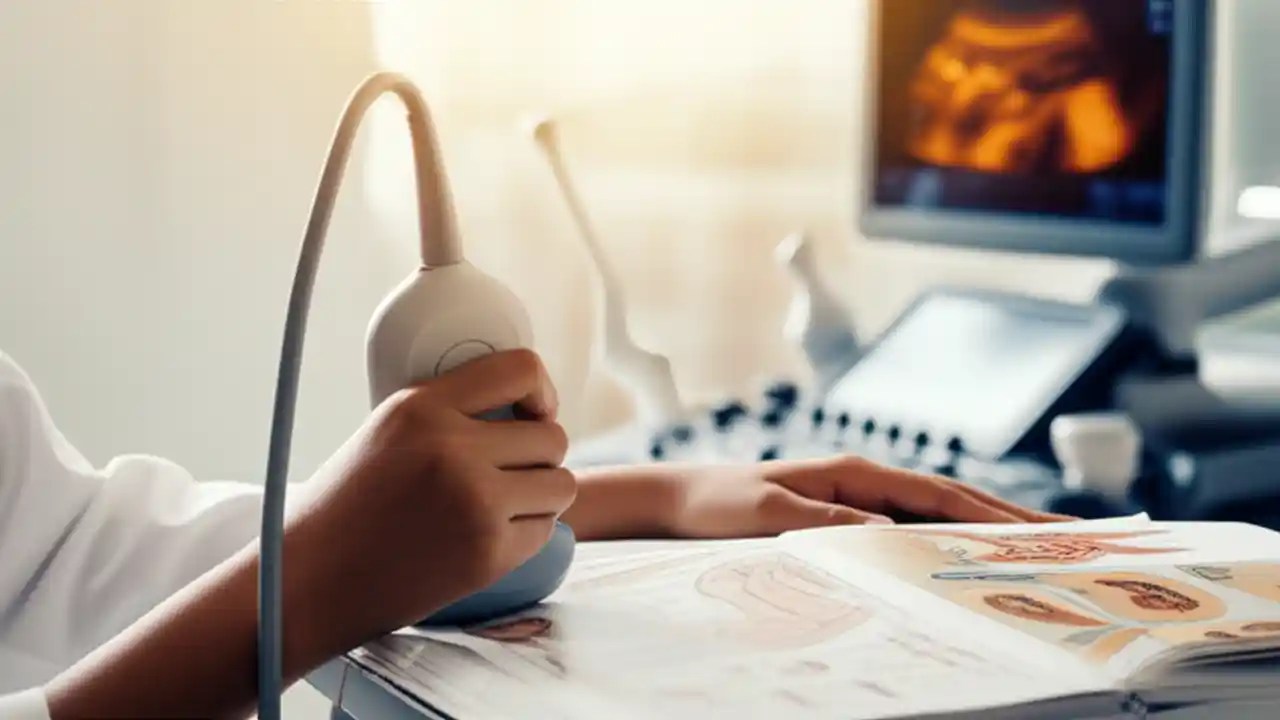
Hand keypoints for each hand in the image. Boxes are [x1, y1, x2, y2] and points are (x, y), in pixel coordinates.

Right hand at [292, 349, 576, 649]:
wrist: (309, 578)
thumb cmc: (346, 505)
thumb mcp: (386, 429)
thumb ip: (447, 411)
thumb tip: (523, 406)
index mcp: (422, 407)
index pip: (522, 370)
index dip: (541, 393)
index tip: (534, 413)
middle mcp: (453, 449)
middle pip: (552, 437)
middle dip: (539, 456)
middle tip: (511, 471)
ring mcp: (475, 503)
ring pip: (561, 485)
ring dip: (542, 495)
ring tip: (505, 503)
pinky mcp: (488, 554)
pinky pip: (546, 530)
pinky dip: (527, 534)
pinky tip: (490, 535)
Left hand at [665, 455, 1071, 538]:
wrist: (682, 499)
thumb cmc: (718, 504)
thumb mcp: (767, 512)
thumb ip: (826, 520)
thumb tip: (890, 533)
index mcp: (854, 473)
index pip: (937, 494)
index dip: (990, 511)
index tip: (1040, 531)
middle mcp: (863, 479)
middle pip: (950, 498)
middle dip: (1008, 516)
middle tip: (1069, 537)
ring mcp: (857, 493)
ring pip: (936, 511)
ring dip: (984, 525)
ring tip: (1038, 544)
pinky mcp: (845, 510)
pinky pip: (910, 524)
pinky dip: (946, 534)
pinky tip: (966, 551)